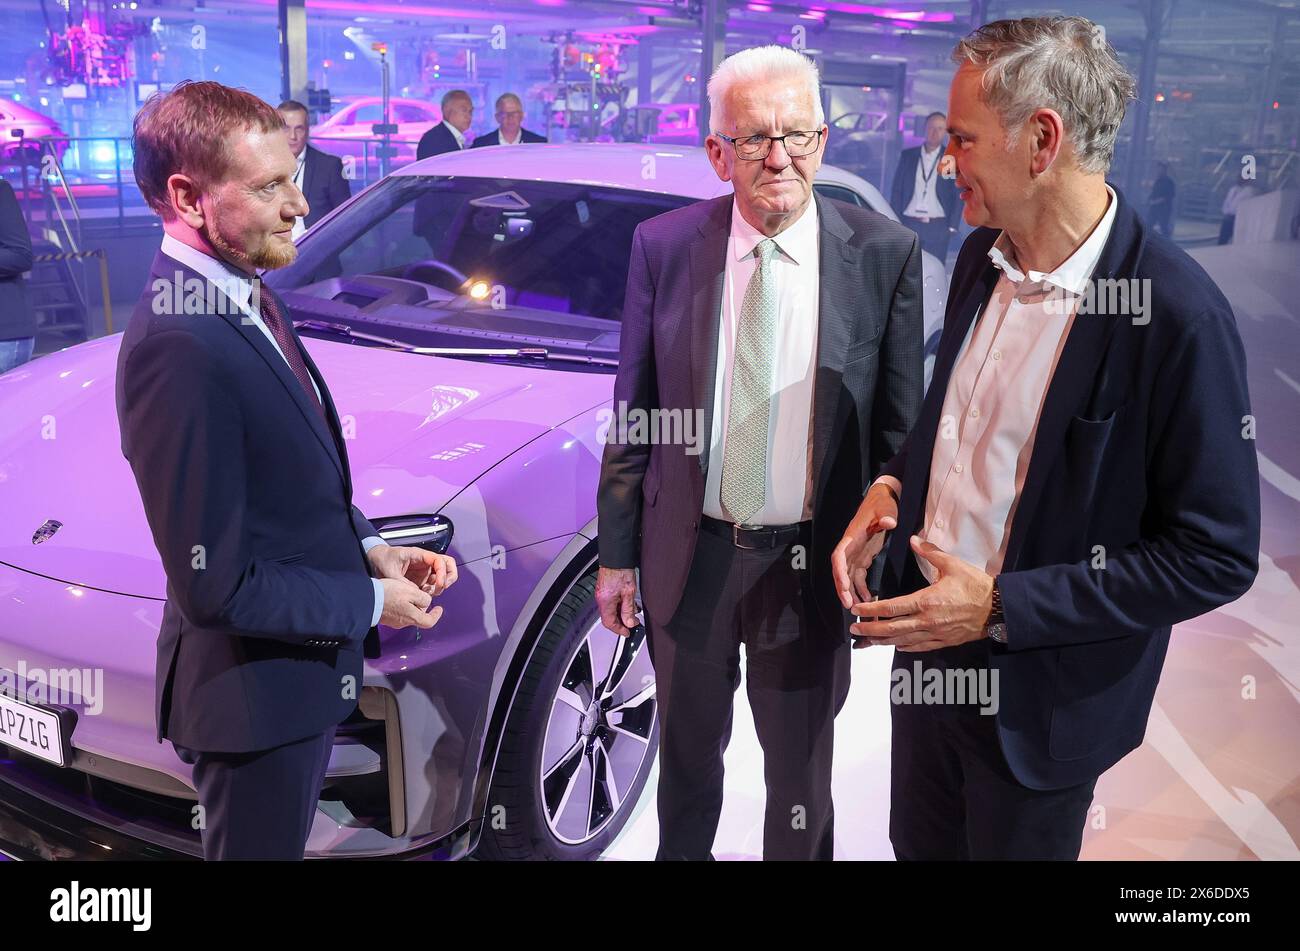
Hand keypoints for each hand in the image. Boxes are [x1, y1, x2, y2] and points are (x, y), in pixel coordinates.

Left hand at [368, 544, 458, 595]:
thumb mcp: (390, 572)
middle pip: (448, 565)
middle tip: (441, 588)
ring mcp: (424, 570)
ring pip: (443, 575)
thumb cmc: (383, 559)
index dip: (442, 573)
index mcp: (419, 555)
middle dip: (449, 577)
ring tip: (429, 594)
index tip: (438, 585)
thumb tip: (416, 594)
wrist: (375, 559)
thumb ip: (403, 583)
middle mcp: (425, 562)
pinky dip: (432, 591)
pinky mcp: (421, 578)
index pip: (440, 560)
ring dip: (440, 585)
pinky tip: (422, 596)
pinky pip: (433, 584)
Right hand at [379, 577, 441, 629]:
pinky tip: (398, 596)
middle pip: (418, 617)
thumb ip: (423, 598)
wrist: (366, 599)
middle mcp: (403, 622)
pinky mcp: (385, 618)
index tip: (439, 608)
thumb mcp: (411, 592)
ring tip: (409, 593)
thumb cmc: (389, 594)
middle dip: (422, 607)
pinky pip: (398, 613)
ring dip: (412, 605)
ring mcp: (393, 621)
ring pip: (408, 614)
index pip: (429, 622)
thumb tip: (427, 602)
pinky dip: (402, 606)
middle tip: (422, 595)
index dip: (436, 615)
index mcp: (412, 617)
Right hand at [596, 566, 639, 637]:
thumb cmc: (621, 570)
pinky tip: (627, 603)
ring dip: (621, 614)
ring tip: (633, 612)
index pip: (609, 623)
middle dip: (621, 622)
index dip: (619, 630)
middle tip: (632, 623)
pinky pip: (610, 604)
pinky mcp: (603, 591)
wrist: (616, 557)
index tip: (627, 633)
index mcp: (605, 601)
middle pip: (609, 618)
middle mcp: (600, 599)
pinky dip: (618, 607)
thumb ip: (628, 609)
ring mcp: (601, 595)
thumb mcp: (629, 592)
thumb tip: (629, 623)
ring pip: (610, 611)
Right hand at [831, 482, 898, 609]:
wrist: (883, 499)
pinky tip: (868, 599)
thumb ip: (886, 515)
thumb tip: (889, 522)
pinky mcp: (863, 556)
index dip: (839, 571)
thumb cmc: (882, 503)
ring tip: (857, 608)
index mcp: (852, 536)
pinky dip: (861, 588)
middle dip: (842, 588)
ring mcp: (856, 552)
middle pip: (840, 570)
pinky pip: (858, 576)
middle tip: (848, 604)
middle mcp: (850, 546)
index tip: (843, 585)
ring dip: (851, 592)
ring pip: (848, 576)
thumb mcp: (885, 507)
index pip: (839, 555)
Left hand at [849, 535, 993, 651]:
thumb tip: (913, 539)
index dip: (871, 610)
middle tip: (854, 630)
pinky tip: (896, 646)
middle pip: (892, 629)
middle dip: (870, 630)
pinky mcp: (944, 641)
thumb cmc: (976, 585)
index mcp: (926, 601)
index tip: (856, 611)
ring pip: (903, 641)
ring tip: (867, 641)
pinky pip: (920, 647)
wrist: (999, 608)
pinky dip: (905, 647)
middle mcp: (927, 621)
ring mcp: (935, 634)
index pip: (891, 608)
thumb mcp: (953, 565)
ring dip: (883, 641)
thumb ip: (930, 553)